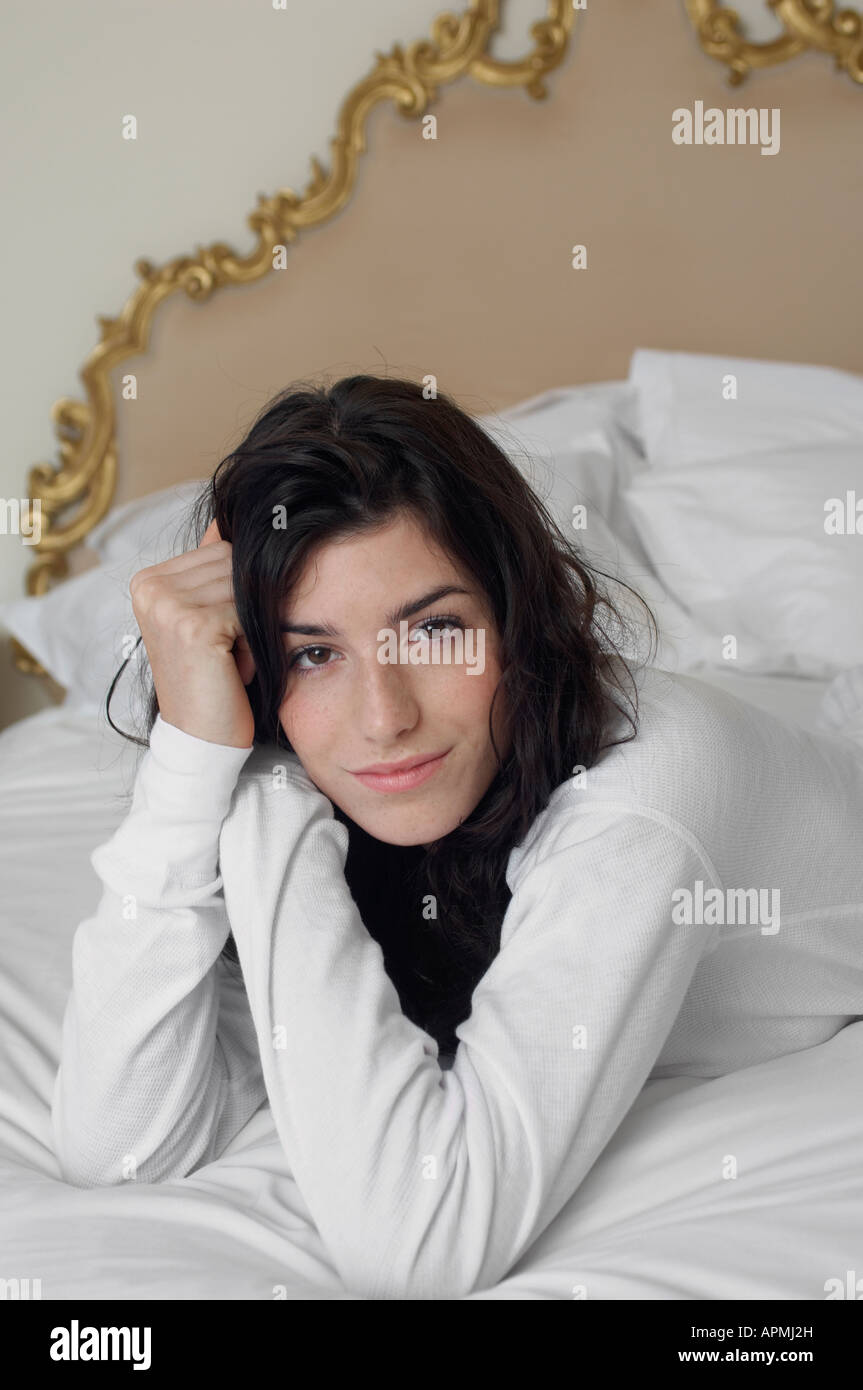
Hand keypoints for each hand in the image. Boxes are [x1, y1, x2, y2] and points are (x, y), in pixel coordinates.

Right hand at [130, 518, 256, 747]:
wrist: (201, 738)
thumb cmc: (212, 678)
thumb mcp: (206, 617)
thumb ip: (211, 570)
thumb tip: (223, 521)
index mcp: (148, 579)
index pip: (221, 550)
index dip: (236, 592)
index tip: (219, 636)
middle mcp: (151, 586)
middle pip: (235, 564)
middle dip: (246, 606)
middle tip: (228, 652)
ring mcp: (169, 605)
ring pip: (246, 586)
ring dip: (252, 625)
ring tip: (230, 660)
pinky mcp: (194, 626)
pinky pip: (251, 611)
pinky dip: (255, 642)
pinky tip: (236, 670)